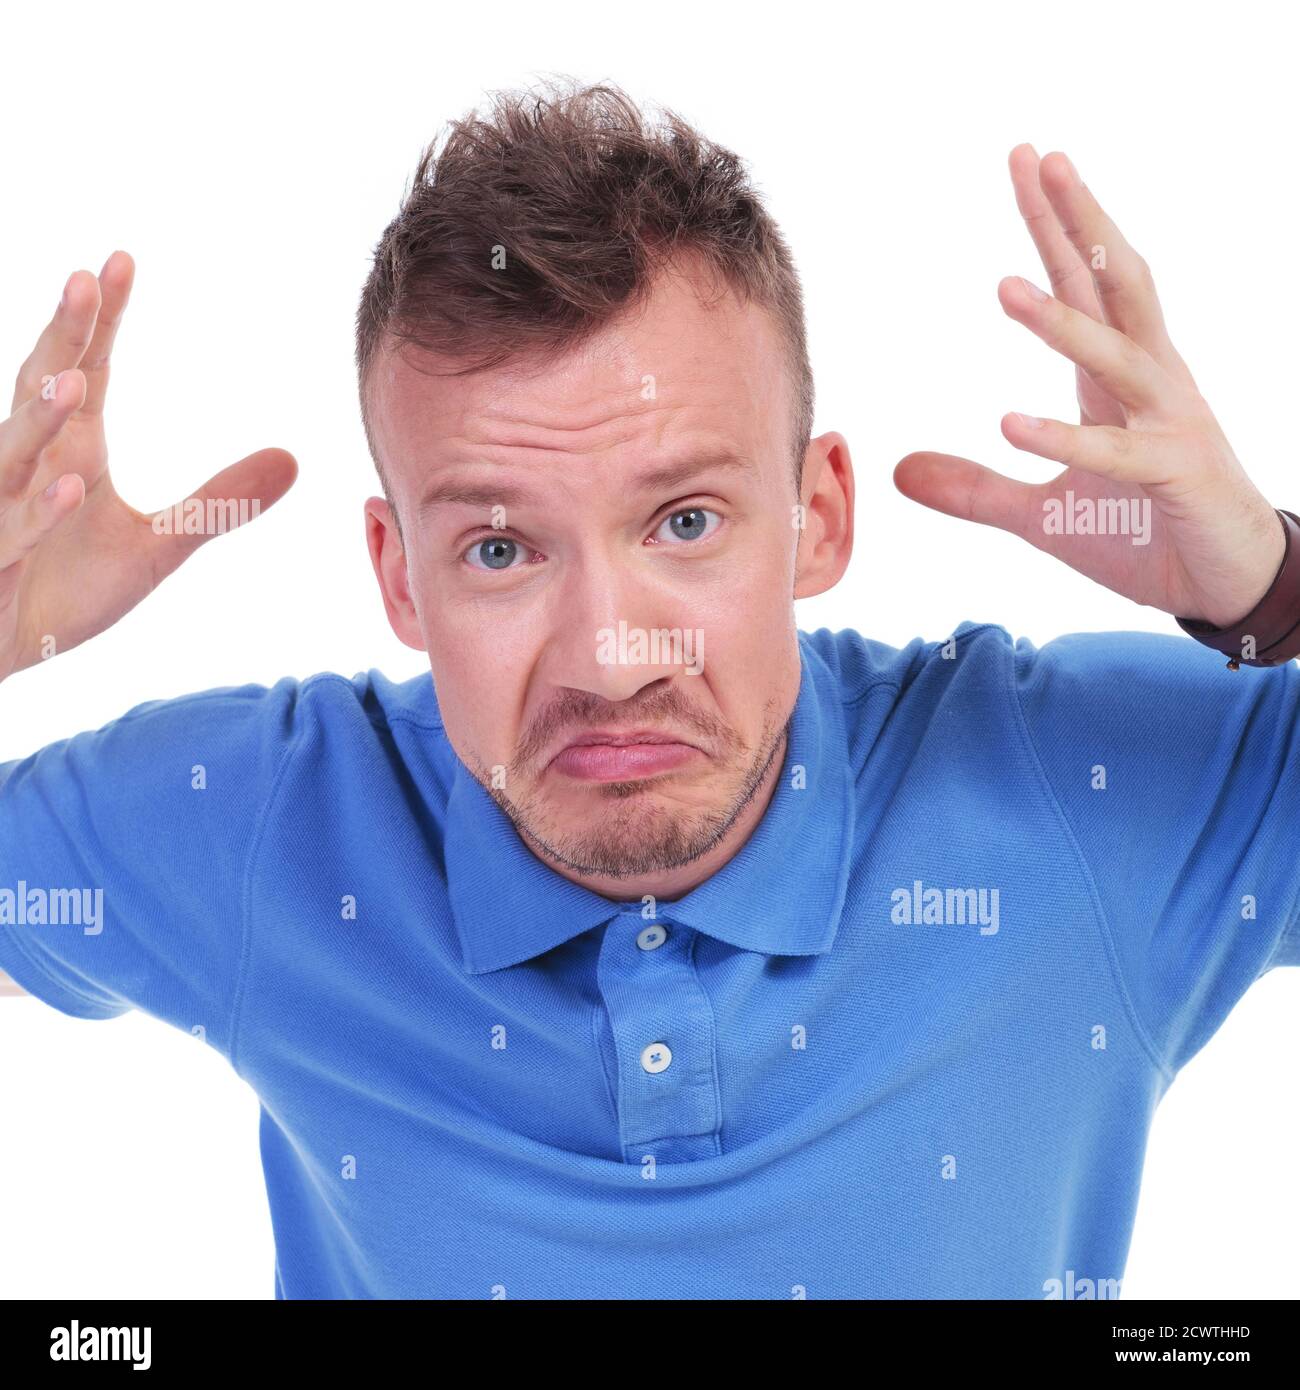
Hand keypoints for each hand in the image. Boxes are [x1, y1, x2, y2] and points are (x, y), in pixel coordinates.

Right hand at [0, 252, 296, 682]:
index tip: (121, 260)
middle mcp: (29, 470)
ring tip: (74, 380)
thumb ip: (219, 502)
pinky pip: (9, 533)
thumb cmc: (64, 589)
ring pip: (11, 455)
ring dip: (39, 418)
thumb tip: (293, 458)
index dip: (99, 320)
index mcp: (69, 454)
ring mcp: (1, 514)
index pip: (84, 371)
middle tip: (85, 279)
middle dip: (60, 337)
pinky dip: (36, 512)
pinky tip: (68, 488)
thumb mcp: (157, 548)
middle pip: (39, 389)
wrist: (10, 651)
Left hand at [893, 145, 1284, 629]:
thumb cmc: (1143, 533)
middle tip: (1039, 159)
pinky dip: (1065, 440)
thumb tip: (900, 471)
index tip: (1027, 162)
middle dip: (1074, 223)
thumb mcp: (1040, 513)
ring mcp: (1168, 424)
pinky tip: (1010, 423)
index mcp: (1114, 380)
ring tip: (1002, 286)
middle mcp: (1148, 384)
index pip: (1081, 286)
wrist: (1224, 582)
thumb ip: (973, 490)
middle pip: (1109, 286)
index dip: (1053, 226)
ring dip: (1060, 324)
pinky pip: (1115, 454)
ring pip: (1115, 357)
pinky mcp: (1177, 475)